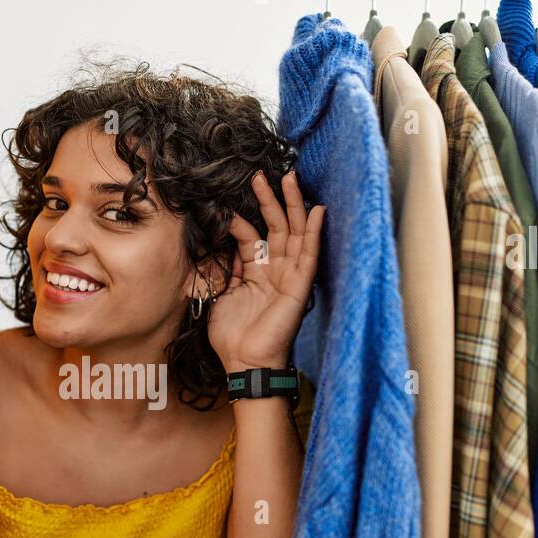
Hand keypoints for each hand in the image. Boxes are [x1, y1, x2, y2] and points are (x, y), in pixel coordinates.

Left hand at [206, 170, 324, 372]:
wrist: (244, 363)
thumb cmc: (232, 336)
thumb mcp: (221, 294)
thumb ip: (226, 268)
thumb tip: (226, 242)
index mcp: (256, 273)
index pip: (252, 237)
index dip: (242, 218)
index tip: (227, 201)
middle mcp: (275, 271)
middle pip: (276, 228)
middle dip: (270, 200)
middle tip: (261, 175)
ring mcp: (289, 278)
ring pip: (294, 234)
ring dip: (292, 206)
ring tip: (289, 178)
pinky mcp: (299, 287)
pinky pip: (309, 256)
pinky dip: (313, 233)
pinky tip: (317, 211)